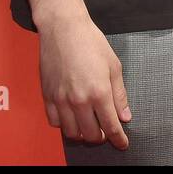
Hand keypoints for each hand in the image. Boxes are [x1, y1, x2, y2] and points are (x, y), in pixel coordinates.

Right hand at [38, 12, 131, 149]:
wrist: (63, 29)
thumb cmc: (91, 43)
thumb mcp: (114, 66)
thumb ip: (120, 94)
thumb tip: (125, 116)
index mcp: (99, 92)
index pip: (110, 126)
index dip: (118, 139)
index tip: (122, 144)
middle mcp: (79, 100)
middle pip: (90, 135)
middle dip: (101, 138)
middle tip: (106, 132)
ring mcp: (61, 100)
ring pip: (71, 133)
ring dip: (82, 134)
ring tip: (89, 126)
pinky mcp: (47, 96)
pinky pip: (55, 122)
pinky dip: (64, 125)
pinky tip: (72, 117)